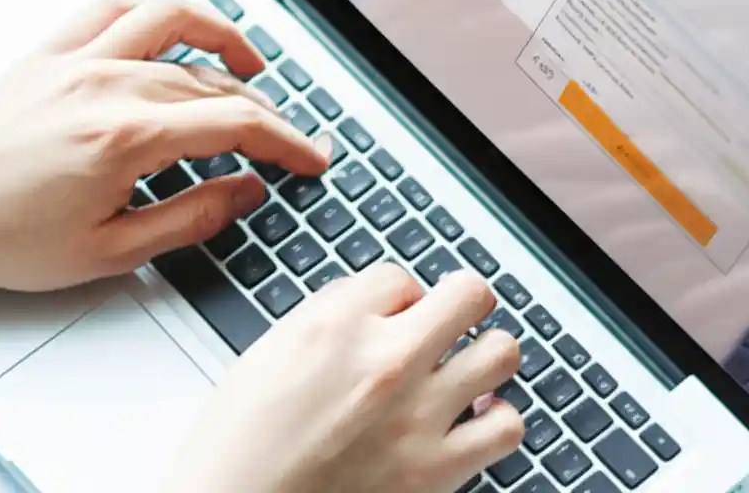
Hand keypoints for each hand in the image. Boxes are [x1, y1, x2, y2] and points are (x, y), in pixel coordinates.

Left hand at [0, 0, 330, 292]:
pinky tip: (173, 26)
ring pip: (171, 22)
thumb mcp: (110, 252)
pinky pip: (111, 6)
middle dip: (264, 111)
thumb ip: (191, 217)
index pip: (236, 123)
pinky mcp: (49, 53)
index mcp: (127, 137)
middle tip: (286, 140)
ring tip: (250, 63)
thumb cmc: (3, 237)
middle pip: (212, 81)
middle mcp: (106, 85)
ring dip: (222, 34)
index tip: (311, 158)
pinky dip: (154, 9)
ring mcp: (76, 60)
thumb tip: (244, 191)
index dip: (287, 141)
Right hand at [168, 265, 523, 492]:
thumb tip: (382, 301)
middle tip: (450, 321)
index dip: (398, 297)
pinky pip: (507, 427)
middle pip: (469, 293)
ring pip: (502, 352)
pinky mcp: (436, 471)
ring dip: (486, 356)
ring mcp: (417, 417)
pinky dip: (497, 420)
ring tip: (468, 369)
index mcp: (335, 327)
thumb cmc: (241, 444)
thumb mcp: (271, 351)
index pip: (401, 276)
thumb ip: (332, 317)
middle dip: (461, 303)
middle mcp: (384, 363)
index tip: (392, 316)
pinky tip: (474, 420)